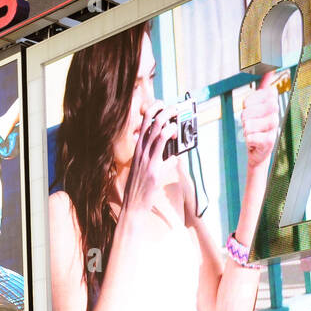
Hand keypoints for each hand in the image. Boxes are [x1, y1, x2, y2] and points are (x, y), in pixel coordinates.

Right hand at [120, 101, 181, 224]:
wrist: (132, 204)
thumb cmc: (138, 185)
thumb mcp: (141, 164)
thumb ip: (152, 153)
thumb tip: (171, 147)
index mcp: (138, 147)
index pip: (145, 120)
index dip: (156, 108)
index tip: (165, 105)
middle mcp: (141, 151)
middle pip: (155, 122)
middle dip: (169, 112)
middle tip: (178, 111)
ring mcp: (148, 161)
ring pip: (161, 135)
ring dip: (173, 127)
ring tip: (179, 128)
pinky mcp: (155, 172)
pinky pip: (169, 158)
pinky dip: (176, 155)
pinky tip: (177, 158)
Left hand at [241, 71, 279, 170]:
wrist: (259, 151)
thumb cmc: (257, 127)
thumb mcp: (257, 106)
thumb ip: (262, 88)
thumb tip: (268, 68)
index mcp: (273, 102)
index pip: (256, 95)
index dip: (250, 102)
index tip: (250, 108)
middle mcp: (275, 113)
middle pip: (248, 110)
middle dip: (245, 117)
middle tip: (249, 122)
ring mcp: (273, 127)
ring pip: (248, 124)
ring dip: (246, 129)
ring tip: (252, 132)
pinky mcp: (269, 141)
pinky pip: (250, 136)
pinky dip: (248, 139)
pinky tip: (254, 141)